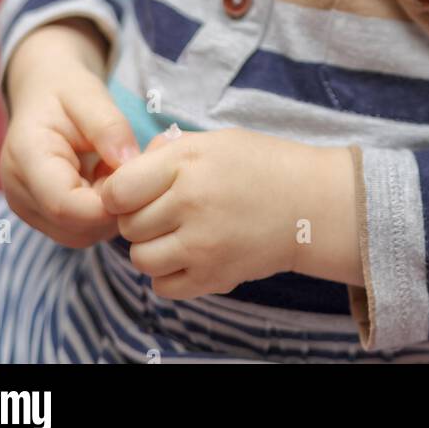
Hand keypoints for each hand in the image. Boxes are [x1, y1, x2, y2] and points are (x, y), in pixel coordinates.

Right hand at [0, 49, 140, 248]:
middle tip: (132, 167)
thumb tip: (130, 164)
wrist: (41, 95)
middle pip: (74, 226)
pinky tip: (106, 180)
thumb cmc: (65, 91)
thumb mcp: (89, 94)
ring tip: (116, 169)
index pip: (65, 204)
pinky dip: (102, 213)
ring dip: (109, 210)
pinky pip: (79, 230)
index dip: (109, 201)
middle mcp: (19, 192)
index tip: (139, 177)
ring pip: (80, 234)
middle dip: (114, 206)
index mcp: (25, 157)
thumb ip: (109, 127)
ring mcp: (28, 209)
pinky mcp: (41, 217)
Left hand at [99, 126, 320, 299]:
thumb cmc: (261, 165)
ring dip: (151, 248)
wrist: (310, 204)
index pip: (118, 190)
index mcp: (188, 163)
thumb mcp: (213, 141)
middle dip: (138, 219)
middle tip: (164, 210)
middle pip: (128, 226)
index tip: (133, 192)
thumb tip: (126, 173)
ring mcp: (202, 244)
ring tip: (176, 233)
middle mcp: (191, 204)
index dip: (119, 193)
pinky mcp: (214, 277)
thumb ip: (166, 153)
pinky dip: (168, 275)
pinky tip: (188, 254)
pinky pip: (162, 287)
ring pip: (140, 259)